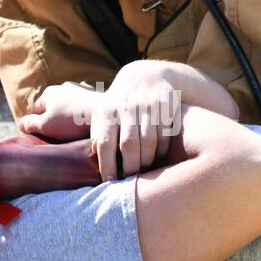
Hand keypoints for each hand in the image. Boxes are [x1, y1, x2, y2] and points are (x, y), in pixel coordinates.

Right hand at [18, 82, 100, 140]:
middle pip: (51, 110)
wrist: (106, 117)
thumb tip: (21, 125)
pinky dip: (79, 120)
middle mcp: (63, 88)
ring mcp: (80, 92)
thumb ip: (29, 124)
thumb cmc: (72, 121)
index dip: (35, 125)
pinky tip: (83, 131)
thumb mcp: (45, 125)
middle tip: (56, 139)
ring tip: (71, 136)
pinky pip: (80, 111)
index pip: (35, 111)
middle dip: (52, 123)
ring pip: (66, 110)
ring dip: (67, 122)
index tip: (41, 138)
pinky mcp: (94, 99)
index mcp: (49, 93)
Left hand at [89, 62, 178, 180]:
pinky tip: (159, 158)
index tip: (110, 181)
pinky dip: (163, 149)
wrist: (145, 78)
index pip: (105, 141)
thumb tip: (94, 159)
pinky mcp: (166, 104)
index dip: (106, 163)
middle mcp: (127, 107)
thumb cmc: (120, 105)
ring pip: (149, 141)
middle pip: (129, 144)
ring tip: (146, 173)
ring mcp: (148, 105)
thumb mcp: (104, 114)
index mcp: (108, 111)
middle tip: (131, 182)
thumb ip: (98, 134)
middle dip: (130, 167)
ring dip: (148, 160)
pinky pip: (166, 133)